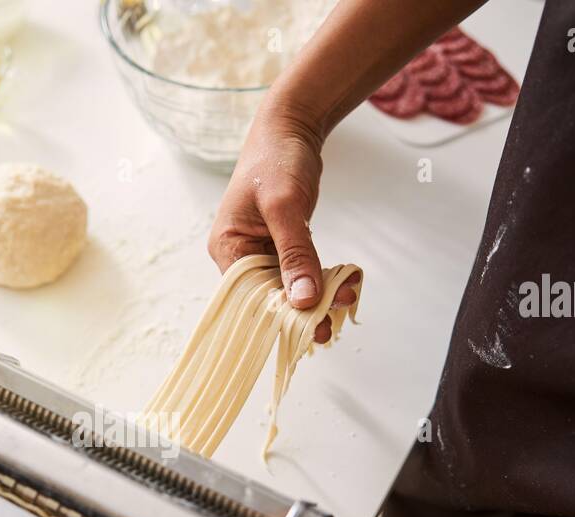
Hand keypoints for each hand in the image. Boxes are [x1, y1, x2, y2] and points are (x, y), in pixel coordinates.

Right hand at [208, 107, 358, 340]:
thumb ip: (294, 253)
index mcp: (228, 247)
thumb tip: (302, 299)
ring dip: (316, 296)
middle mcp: (240, 254)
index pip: (249, 295)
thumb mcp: (285, 206)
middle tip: (330, 328)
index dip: (277, 315)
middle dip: (301, 310)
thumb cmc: (277, 159)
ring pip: (288, 286)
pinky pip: (300, 271)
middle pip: (269, 295)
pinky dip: (321, 279)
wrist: (290, 127)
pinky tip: (345, 285)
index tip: (309, 330)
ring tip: (346, 300)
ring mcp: (261, 250)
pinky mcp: (281, 245)